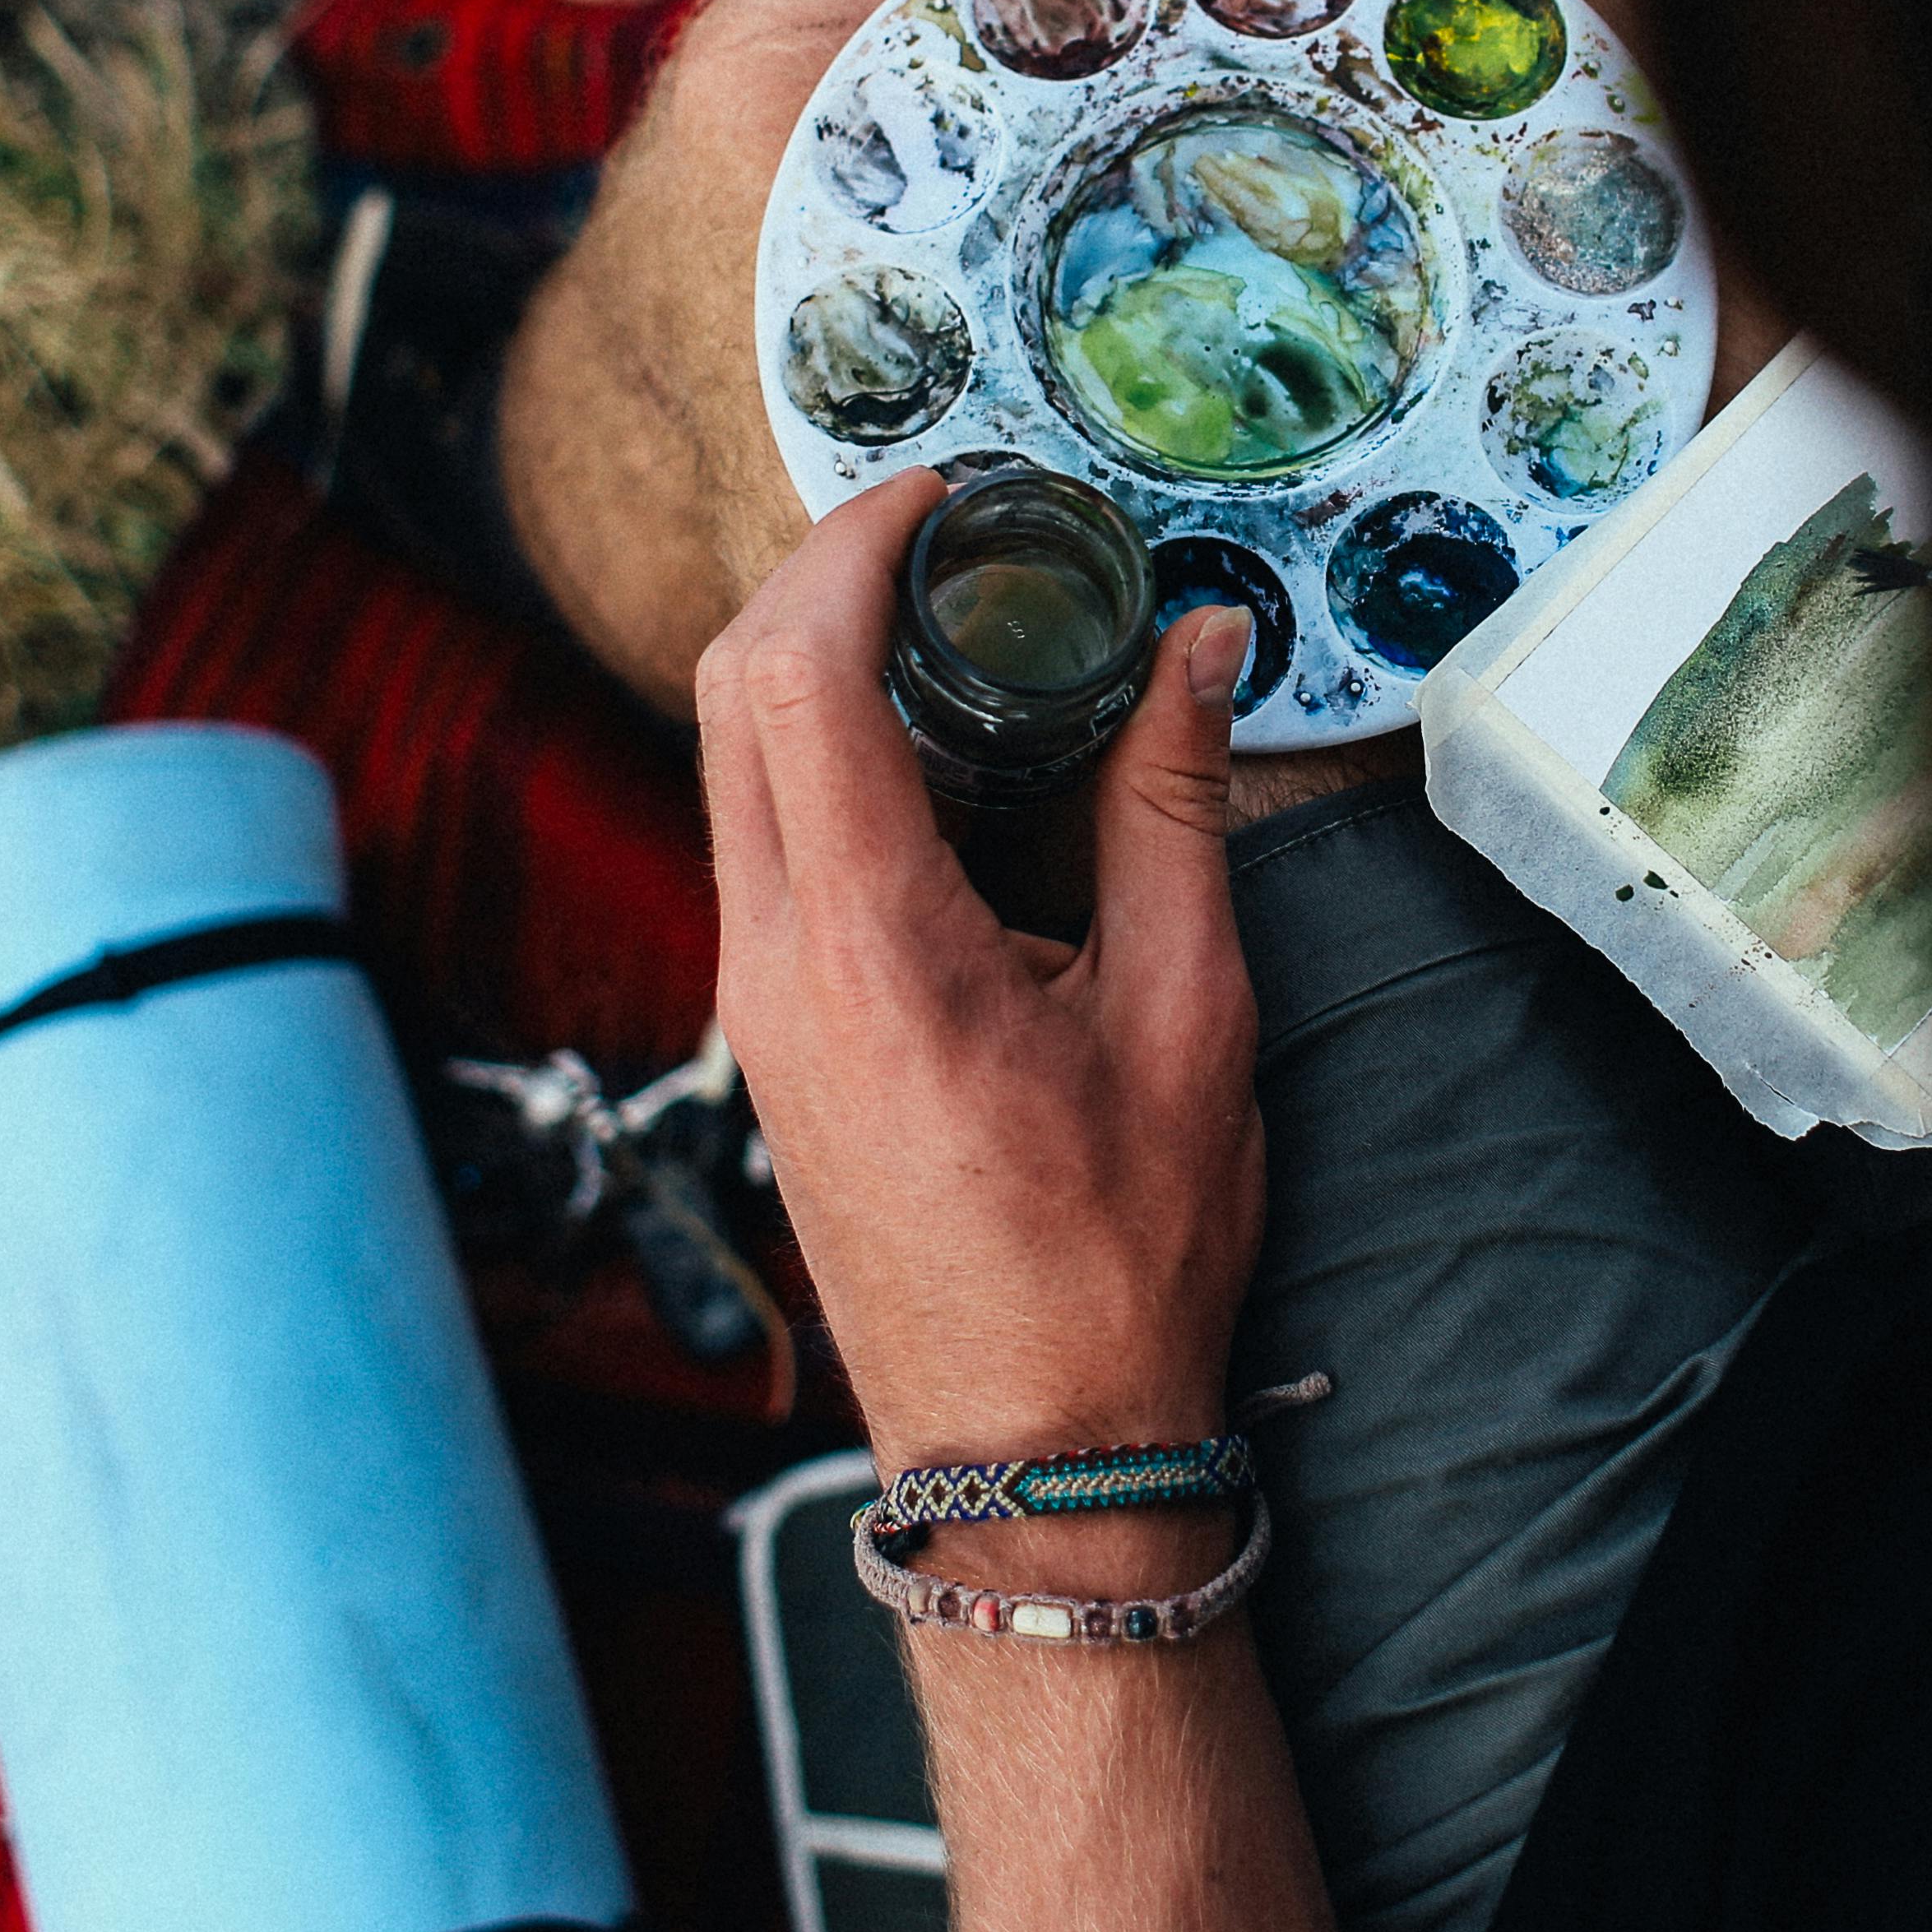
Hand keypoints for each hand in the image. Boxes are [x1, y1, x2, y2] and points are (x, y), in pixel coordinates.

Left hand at [703, 471, 1268, 1475]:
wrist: (1031, 1441)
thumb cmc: (1120, 1253)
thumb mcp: (1189, 1017)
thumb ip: (1174, 809)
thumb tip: (1200, 647)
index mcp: (873, 946)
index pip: (797, 672)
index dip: (856, 544)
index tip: (948, 490)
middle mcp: (773, 960)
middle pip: (730, 688)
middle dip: (822, 573)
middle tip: (949, 529)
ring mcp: (751, 999)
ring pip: (733, 759)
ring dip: (815, 658)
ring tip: (953, 620)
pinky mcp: (765, 1029)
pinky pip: (758, 836)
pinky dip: (820, 749)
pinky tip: (935, 751)